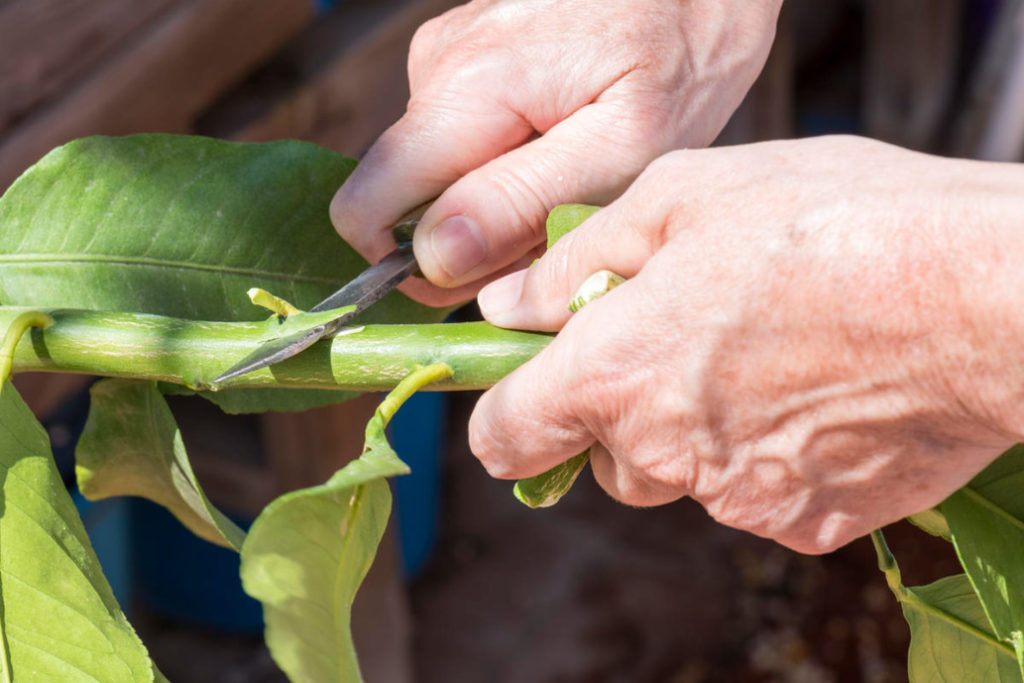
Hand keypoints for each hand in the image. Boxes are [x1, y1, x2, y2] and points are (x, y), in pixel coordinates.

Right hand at [331, 0, 781, 305]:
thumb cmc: (680, 55)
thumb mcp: (621, 148)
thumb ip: (521, 202)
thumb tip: (432, 256)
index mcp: (466, 90)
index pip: (365, 206)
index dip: (406, 263)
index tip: (479, 277)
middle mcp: (436, 69)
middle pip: (402, 200)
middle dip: (470, 239)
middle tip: (554, 231)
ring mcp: (448, 60)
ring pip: (437, 175)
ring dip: (496, 205)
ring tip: (574, 181)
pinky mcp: (467, 60)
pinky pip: (460, 143)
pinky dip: (506, 168)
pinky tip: (565, 151)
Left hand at [469, 136, 1023, 552]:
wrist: (981, 295)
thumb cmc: (832, 226)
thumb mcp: (682, 196)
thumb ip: (575, 259)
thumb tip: (509, 305)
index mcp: (614, 375)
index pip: (506, 438)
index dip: (506, 412)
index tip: (526, 386)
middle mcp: (664, 454)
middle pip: (602, 456)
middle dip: (623, 408)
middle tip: (684, 337)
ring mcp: (737, 499)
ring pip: (681, 475)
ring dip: (698, 427)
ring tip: (767, 351)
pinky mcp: (806, 522)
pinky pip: (755, 493)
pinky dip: (767, 452)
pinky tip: (817, 390)